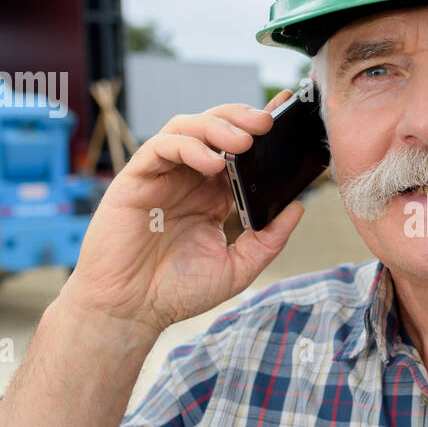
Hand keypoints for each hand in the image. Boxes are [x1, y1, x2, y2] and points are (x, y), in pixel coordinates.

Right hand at [59, 90, 304, 339]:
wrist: (129, 311)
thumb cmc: (176, 291)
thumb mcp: (237, 267)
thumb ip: (268, 238)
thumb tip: (298, 208)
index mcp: (213, 195)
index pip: (239, 151)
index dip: (260, 130)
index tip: (288, 115)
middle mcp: (188, 179)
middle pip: (215, 128)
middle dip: (243, 118)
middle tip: (268, 122)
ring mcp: (162, 176)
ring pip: (188, 128)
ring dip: (218, 127)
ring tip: (244, 141)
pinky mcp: (136, 179)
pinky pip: (161, 147)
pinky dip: (189, 147)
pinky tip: (212, 161)